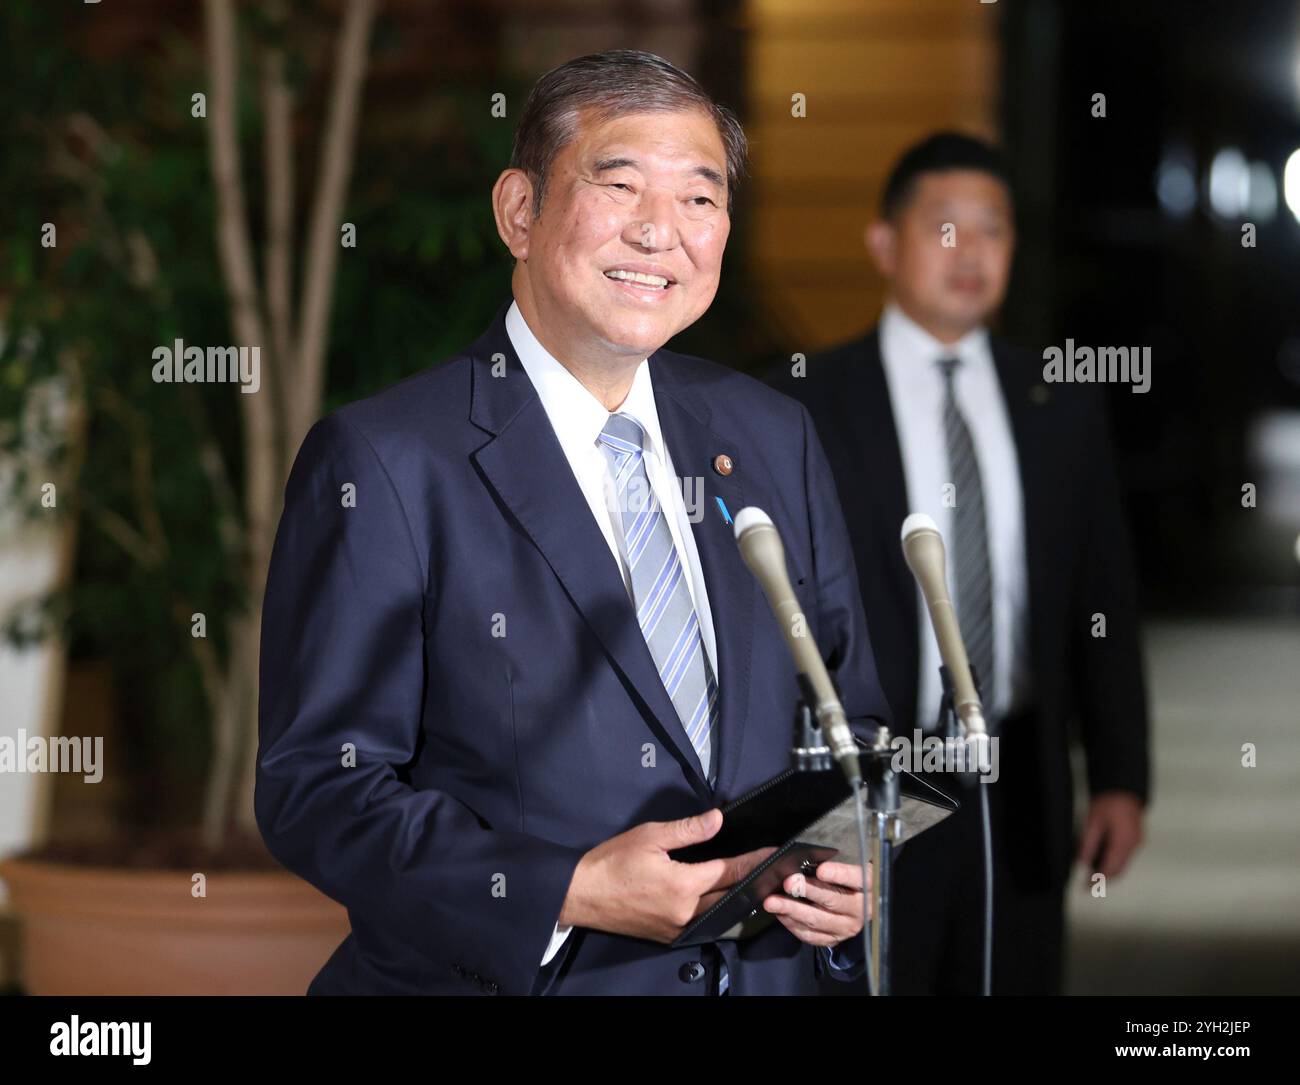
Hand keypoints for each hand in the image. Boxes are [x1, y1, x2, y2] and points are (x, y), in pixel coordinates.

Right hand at [557, 809, 776, 942]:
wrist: (580, 894)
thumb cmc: (611, 862)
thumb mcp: (649, 836)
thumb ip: (687, 830)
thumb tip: (718, 820)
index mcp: (683, 885)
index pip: (730, 871)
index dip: (754, 861)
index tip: (774, 854)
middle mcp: (685, 911)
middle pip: (729, 895)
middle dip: (752, 881)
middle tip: (773, 870)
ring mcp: (676, 927)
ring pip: (717, 913)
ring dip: (735, 899)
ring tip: (754, 884)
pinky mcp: (666, 935)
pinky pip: (700, 924)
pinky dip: (714, 911)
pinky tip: (720, 900)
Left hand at [761, 860, 870, 948]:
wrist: (857, 902)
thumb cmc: (846, 876)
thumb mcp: (847, 864)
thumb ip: (832, 860)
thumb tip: (802, 854)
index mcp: (869, 885)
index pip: (857, 878)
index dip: (840, 874)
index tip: (821, 869)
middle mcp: (861, 909)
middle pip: (833, 900)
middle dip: (808, 891)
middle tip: (789, 882)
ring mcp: (847, 927)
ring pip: (818, 920)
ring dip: (792, 910)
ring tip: (772, 901)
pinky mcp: (834, 939)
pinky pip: (812, 936)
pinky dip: (793, 924)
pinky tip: (780, 914)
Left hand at [1075, 790, 1143, 882]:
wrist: (1124, 789)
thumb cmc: (1107, 803)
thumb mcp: (1092, 821)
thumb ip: (1088, 843)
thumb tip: (1080, 863)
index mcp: (1123, 842)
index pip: (1109, 869)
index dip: (1097, 881)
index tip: (1085, 888)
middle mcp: (1133, 845)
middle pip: (1118, 871)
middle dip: (1103, 879)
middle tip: (1087, 884)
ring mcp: (1137, 843)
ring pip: (1123, 866)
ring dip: (1108, 872)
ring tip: (1091, 873)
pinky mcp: (1136, 840)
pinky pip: (1125, 857)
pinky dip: (1114, 863)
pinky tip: (1101, 861)